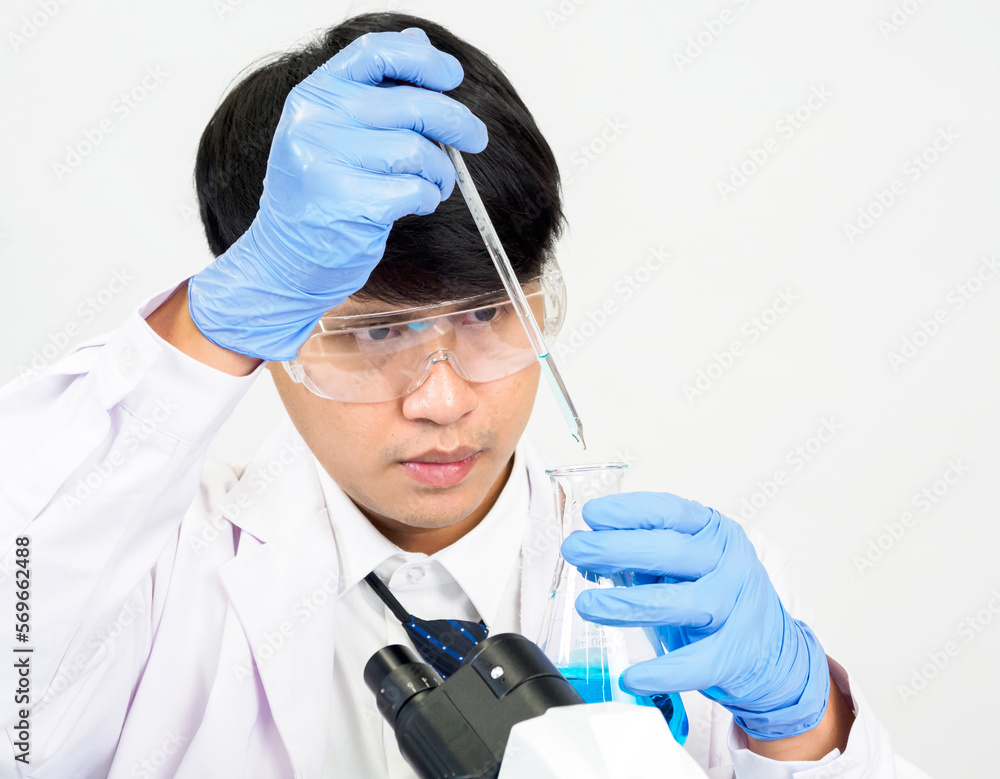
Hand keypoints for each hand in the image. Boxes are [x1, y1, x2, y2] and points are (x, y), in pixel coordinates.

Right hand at [188, 28, 487, 360]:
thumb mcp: (337, 131)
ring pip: (417, 150)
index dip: (423, 60)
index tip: (452, 76)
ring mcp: (325, 161)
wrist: (286, 258)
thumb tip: (418, 40)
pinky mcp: (345, 203)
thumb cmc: (321, 194)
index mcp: (314, 94)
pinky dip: (427, 197)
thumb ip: (376, 87)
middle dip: (456, 122)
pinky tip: (417, 203)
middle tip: (476, 139)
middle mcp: (315, 121)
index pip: (375, 53)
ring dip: (439, 171)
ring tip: (434, 185)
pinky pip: (414, 189)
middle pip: (412, 104)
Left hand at [560, 492, 829, 740]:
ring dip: (627, 603)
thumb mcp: (683, 562)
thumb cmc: (714, 595)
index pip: (670, 512)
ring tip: (588, 604)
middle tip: (576, 550)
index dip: (628, 511)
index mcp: (713, 532)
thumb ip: (642, 553)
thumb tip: (589, 549)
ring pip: (679, 603)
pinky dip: (662, 671)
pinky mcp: (735, 652)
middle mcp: (728, 564)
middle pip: (669, 552)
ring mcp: (735, 607)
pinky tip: (632, 676)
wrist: (770, 649)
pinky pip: (696, 663)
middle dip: (615, 549)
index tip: (592, 515)